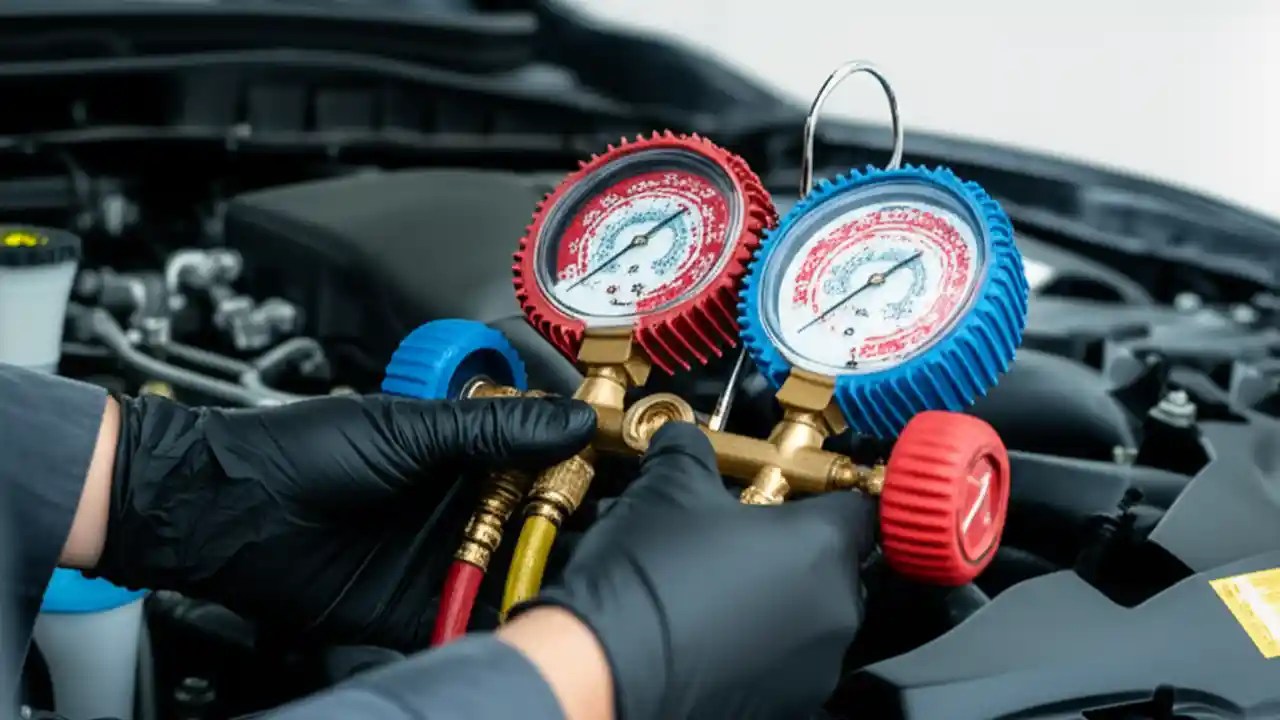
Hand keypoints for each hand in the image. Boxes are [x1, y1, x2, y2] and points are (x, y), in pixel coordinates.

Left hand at [92, 393, 595, 649]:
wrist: (225, 514)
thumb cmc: (301, 453)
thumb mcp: (409, 430)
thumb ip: (493, 430)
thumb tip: (569, 419)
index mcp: (461, 451)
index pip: (541, 460)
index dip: (584, 468)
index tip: (627, 477)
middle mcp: (458, 504)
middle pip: (539, 522)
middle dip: (578, 531)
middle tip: (622, 540)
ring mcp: (440, 555)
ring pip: (513, 573)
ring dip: (547, 579)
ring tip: (588, 583)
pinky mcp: (416, 607)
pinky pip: (470, 618)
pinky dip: (499, 625)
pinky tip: (529, 621)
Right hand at [518, 423, 874, 719]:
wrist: (604, 671)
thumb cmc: (645, 583)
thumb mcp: (666, 488)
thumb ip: (689, 452)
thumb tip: (683, 440)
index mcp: (821, 548)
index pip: (857, 505)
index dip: (822, 492)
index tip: (797, 490)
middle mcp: (834, 612)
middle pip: (835, 565)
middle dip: (793, 549)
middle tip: (742, 538)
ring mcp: (814, 667)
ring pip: (811, 618)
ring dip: (775, 599)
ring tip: (716, 586)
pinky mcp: (786, 704)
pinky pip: (784, 662)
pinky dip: (758, 645)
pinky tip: (709, 630)